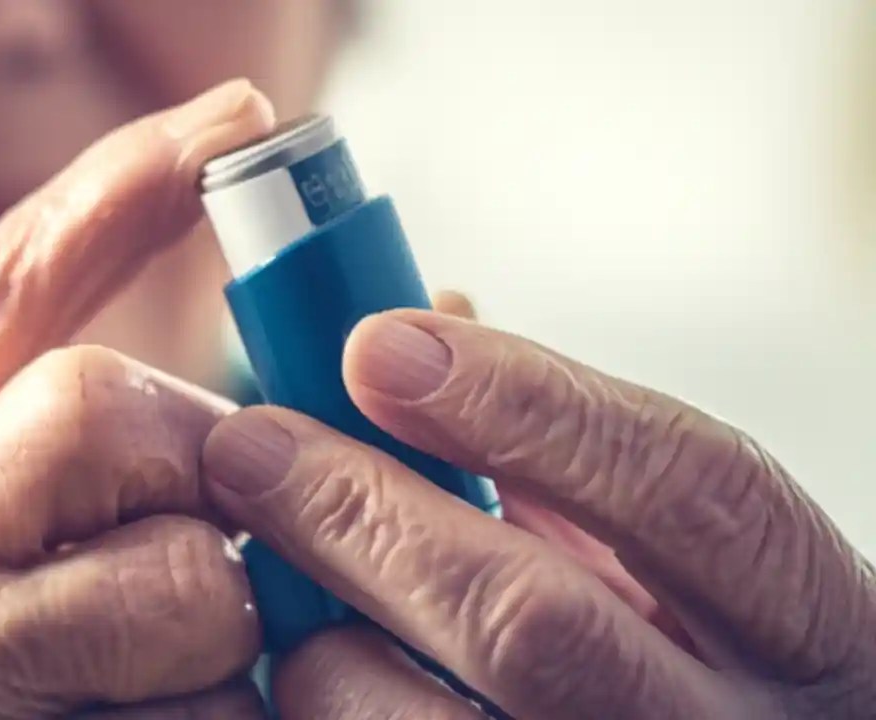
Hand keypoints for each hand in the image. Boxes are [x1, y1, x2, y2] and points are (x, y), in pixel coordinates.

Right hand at [0, 81, 273, 718]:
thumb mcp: (9, 526)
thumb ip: (134, 434)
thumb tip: (372, 340)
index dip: (115, 189)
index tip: (232, 118)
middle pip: (93, 404)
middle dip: (195, 473)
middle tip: (199, 541)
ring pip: (177, 577)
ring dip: (223, 625)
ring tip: (159, 671)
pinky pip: (199, 710)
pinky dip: (220, 717)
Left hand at [202, 295, 875, 718]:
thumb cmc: (675, 648)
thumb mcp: (663, 549)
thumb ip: (560, 450)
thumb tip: (407, 336)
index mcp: (795, 620)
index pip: (691, 490)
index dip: (525, 404)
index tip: (377, 346)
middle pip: (530, 621)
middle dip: (365, 514)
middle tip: (251, 445)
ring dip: (325, 641)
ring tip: (274, 587)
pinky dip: (325, 706)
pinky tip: (307, 663)